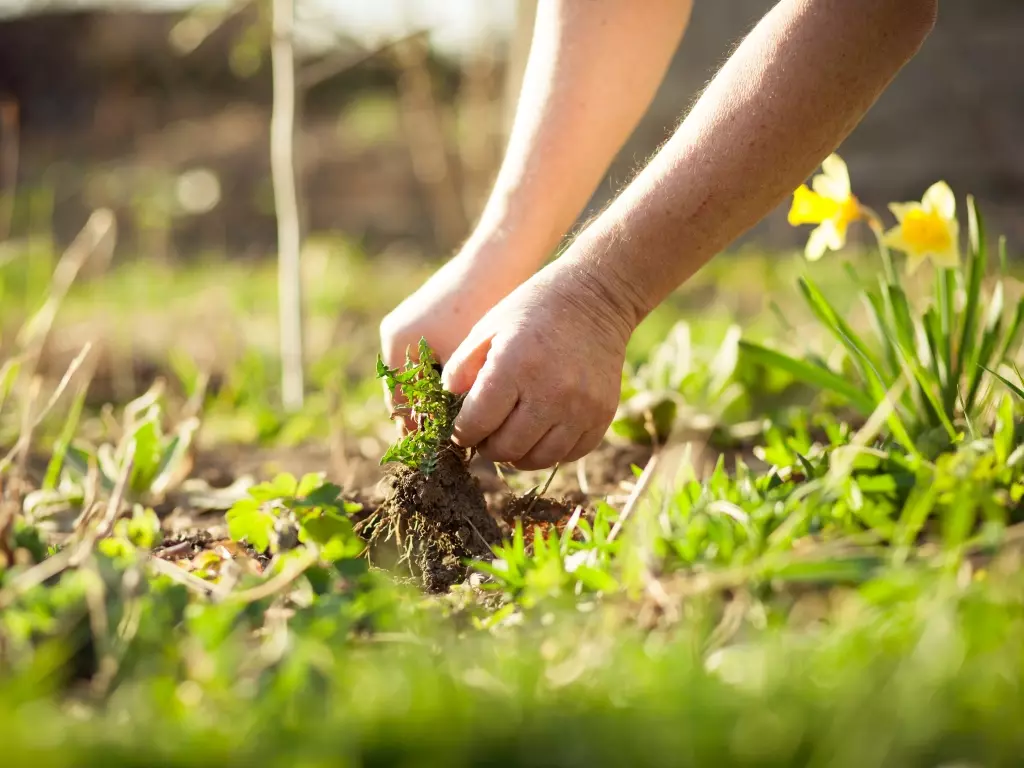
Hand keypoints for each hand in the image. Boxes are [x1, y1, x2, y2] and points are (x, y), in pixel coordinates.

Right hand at [379, 244, 533, 429]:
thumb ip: (452, 398)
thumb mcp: (468, 360)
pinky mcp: (431, 320)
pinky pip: (433, 360)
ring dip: (440, 399)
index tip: (444, 452)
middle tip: (457, 441)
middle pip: (408, 393)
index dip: (422, 433)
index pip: (401, 406)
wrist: (500, 257)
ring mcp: (412, 326)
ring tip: (468, 419)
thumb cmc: (484, 307)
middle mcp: (398, 335)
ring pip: (422, 379)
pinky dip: (448, 379)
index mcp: (398, 345)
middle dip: (431, 417)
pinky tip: (476, 391)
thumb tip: (449, 437)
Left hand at [441, 257, 634, 470]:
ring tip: (511, 435)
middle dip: (487, 446)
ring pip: (538, 459)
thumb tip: (449, 408)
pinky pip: (569, 454)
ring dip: (517, 453)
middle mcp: (550, 392)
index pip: (476, 424)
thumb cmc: (533, 310)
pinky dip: (549, 450)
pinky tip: (540, 431)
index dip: (462, 432)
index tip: (461, 428)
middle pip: (506, 449)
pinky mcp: (602, 416)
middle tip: (485, 433)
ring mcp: (581, 408)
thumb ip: (461, 370)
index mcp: (514, 366)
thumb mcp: (488, 328)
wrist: (596, 299)